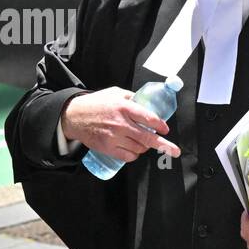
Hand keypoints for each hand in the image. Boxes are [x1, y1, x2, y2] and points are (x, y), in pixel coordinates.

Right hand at [61, 88, 180, 161]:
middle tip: (174, 151)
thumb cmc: (95, 103)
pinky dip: (134, 155)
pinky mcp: (107, 148)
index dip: (160, 125)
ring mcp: (114, 137)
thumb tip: (148, 103)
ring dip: (144, 147)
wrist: (73, 116)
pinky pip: (128, 156)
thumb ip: (132, 97)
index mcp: (124, 107)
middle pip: (148, 138)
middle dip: (164, 145)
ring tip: (141, 141)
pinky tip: (133, 149)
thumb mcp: (115, 92)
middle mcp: (121, 123)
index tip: (165, 129)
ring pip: (139, 148)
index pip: (149, 118)